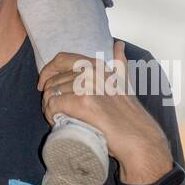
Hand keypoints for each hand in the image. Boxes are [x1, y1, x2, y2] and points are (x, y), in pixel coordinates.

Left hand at [37, 41, 172, 180]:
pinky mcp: (84, 102)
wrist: (140, 140)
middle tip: (54, 112)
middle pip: (54, 80)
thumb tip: (119, 45)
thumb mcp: (125, 82)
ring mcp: (88, 85)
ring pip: (52, 93)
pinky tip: (56, 122)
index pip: (61, 59)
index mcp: (99, 66)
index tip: (44, 86)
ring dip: (49, 108)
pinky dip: (50, 115)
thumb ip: (120, 64)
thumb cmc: (131, 115)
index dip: (47, 71)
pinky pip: (54, 105)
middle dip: (49, 96)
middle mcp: (93, 72)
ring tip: (56, 119)